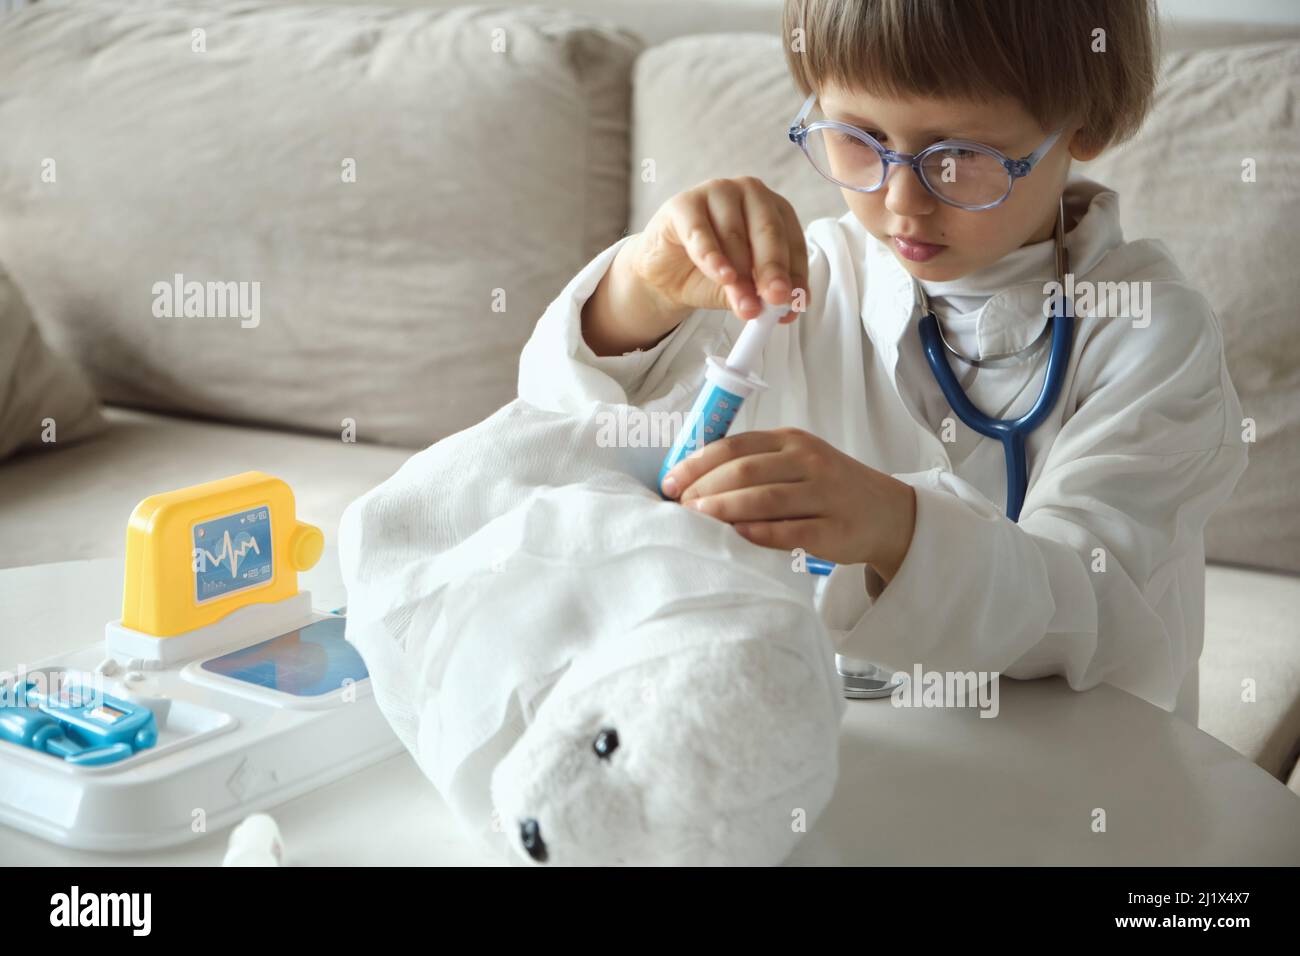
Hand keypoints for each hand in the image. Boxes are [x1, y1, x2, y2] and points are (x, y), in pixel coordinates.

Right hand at [630, 175, 810, 323]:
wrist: (666, 275)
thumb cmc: (710, 273)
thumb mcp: (742, 290)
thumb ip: (760, 294)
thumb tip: (782, 309)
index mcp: (774, 211)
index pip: (793, 243)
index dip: (795, 275)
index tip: (794, 303)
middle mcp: (751, 194)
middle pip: (768, 231)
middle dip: (773, 269)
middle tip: (776, 298)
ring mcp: (717, 192)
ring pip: (734, 235)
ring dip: (740, 274)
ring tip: (743, 304)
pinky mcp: (684, 204)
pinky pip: (701, 232)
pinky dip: (712, 257)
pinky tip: (722, 276)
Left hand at [660, 428, 917, 582]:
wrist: (886, 513)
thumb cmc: (827, 489)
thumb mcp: (795, 463)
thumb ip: (753, 465)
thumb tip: (691, 482)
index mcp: (791, 441)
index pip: (735, 446)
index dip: (697, 464)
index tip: (669, 483)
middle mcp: (809, 462)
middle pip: (746, 471)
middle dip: (705, 489)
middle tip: (679, 508)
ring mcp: (825, 495)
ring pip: (766, 499)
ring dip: (726, 509)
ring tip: (697, 520)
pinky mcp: (835, 530)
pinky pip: (792, 531)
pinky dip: (761, 533)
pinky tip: (737, 537)